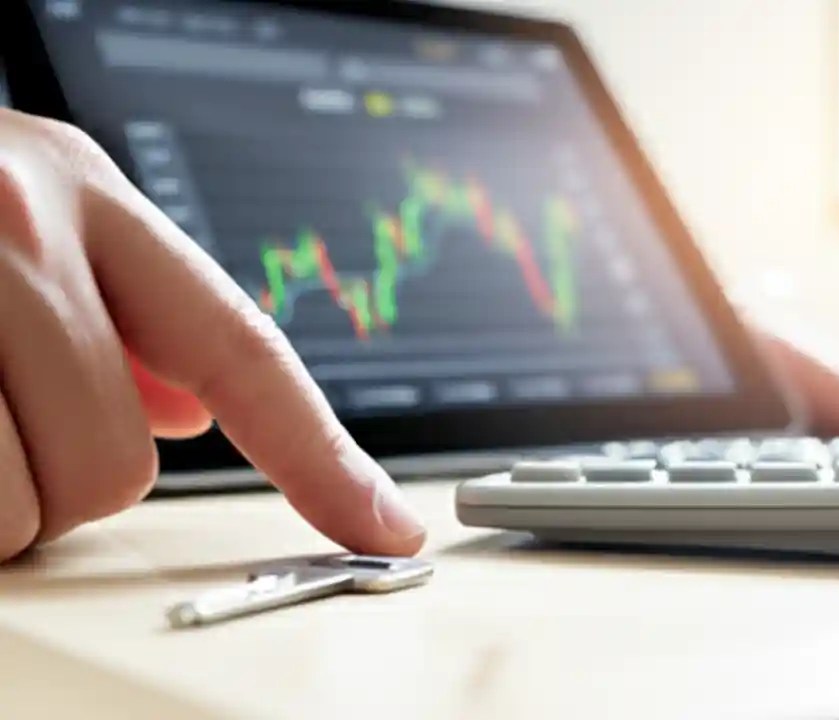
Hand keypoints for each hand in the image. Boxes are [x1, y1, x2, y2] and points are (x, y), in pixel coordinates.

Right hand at [0, 110, 424, 562]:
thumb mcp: (21, 217)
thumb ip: (120, 314)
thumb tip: (198, 410)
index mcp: (84, 197)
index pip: (244, 351)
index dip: (324, 455)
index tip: (388, 527)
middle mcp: (19, 232)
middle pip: (122, 465)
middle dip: (61, 481)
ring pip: (26, 506)